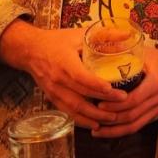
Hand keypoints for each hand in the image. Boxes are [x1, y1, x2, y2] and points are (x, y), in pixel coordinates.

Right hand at [0, 21, 123, 128]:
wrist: (30, 50)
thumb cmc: (57, 41)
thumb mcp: (79, 33)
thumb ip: (103, 34)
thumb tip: (127, 35)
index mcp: (64, 61)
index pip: (80, 76)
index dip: (96, 84)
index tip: (112, 89)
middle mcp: (57, 79)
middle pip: (81, 95)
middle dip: (103, 101)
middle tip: (123, 101)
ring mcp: (53, 91)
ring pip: (74, 107)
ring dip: (93, 115)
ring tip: (113, 118)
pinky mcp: (52, 98)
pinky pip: (67, 112)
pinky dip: (81, 120)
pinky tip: (95, 124)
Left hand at [93, 46, 157, 137]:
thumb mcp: (143, 53)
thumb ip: (125, 52)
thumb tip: (99, 48)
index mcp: (155, 82)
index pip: (134, 99)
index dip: (116, 104)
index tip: (99, 103)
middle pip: (132, 115)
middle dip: (111, 119)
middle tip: (93, 116)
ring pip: (135, 125)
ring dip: (115, 130)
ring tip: (96, 131)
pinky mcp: (156, 114)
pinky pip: (139, 126)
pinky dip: (123, 131)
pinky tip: (109, 131)